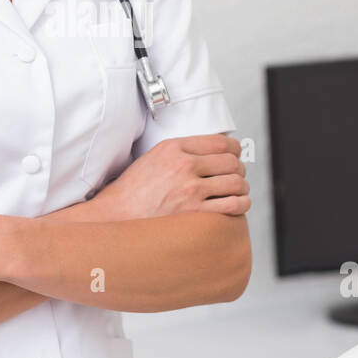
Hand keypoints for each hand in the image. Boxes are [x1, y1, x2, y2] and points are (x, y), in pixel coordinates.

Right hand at [95, 132, 250, 220]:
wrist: (116, 216)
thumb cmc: (131, 191)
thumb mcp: (152, 158)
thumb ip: (178, 152)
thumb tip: (206, 151)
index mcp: (173, 148)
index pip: (219, 142)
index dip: (233, 149)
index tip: (234, 155)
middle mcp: (184, 166)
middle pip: (231, 162)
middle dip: (239, 169)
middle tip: (236, 175)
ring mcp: (190, 190)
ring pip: (235, 182)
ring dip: (242, 187)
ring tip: (238, 191)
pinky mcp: (195, 213)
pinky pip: (232, 205)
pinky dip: (241, 204)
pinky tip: (237, 205)